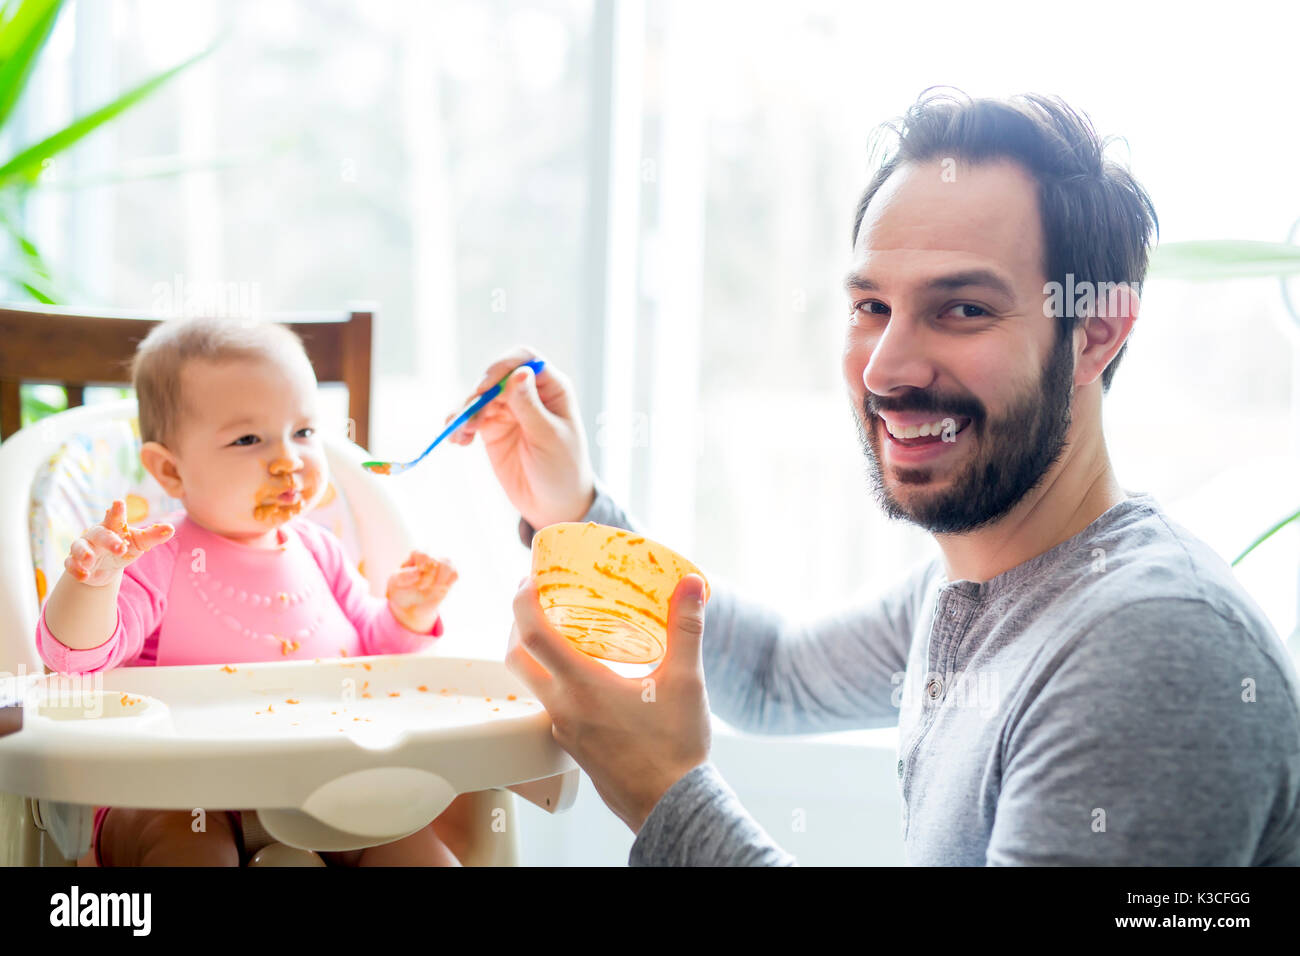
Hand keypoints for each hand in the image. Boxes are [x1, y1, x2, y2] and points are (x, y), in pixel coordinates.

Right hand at [65, 499, 173, 587]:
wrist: (104, 566)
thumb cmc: (123, 547)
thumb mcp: (138, 543)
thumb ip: (153, 536)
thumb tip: (171, 528)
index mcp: (113, 527)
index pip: (115, 518)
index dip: (117, 511)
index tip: (119, 503)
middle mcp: (96, 535)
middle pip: (100, 535)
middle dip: (109, 541)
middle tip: (120, 548)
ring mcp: (84, 548)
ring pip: (79, 547)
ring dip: (83, 553)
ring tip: (89, 561)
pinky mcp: (74, 562)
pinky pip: (70, 564)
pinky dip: (76, 569)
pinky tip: (84, 576)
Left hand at [386, 551, 457, 633]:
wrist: (410, 605)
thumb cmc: (401, 589)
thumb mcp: (395, 583)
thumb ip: (402, 576)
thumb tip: (419, 572)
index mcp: (416, 554)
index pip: (424, 554)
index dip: (422, 568)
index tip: (416, 581)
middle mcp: (430, 556)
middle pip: (436, 560)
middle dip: (428, 578)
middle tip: (421, 587)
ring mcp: (442, 564)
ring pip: (447, 565)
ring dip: (439, 581)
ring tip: (432, 588)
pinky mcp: (450, 574)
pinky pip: (455, 574)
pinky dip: (447, 584)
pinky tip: (439, 589)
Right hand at [444, 348, 596, 529]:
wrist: (554, 504)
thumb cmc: (562, 469)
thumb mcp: (548, 438)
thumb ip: (530, 407)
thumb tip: (519, 372)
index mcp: (552, 389)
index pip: (525, 360)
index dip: (503, 366)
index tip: (485, 386)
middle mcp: (529, 394)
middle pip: (495, 377)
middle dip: (478, 394)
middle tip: (469, 418)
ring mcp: (509, 411)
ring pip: (478, 398)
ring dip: (464, 412)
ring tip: (459, 435)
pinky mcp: (492, 429)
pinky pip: (470, 419)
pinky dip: (459, 426)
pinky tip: (457, 441)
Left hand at [506, 574, 711, 832]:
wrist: (669, 805)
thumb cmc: (675, 748)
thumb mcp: (685, 681)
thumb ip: (686, 629)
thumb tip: (692, 585)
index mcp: (582, 685)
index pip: (532, 633)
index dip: (522, 600)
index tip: (528, 578)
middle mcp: (563, 707)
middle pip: (517, 657)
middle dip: (519, 624)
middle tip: (537, 601)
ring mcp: (563, 729)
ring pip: (531, 683)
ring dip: (534, 654)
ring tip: (563, 633)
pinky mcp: (572, 745)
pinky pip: (550, 704)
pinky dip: (554, 681)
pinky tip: (585, 677)